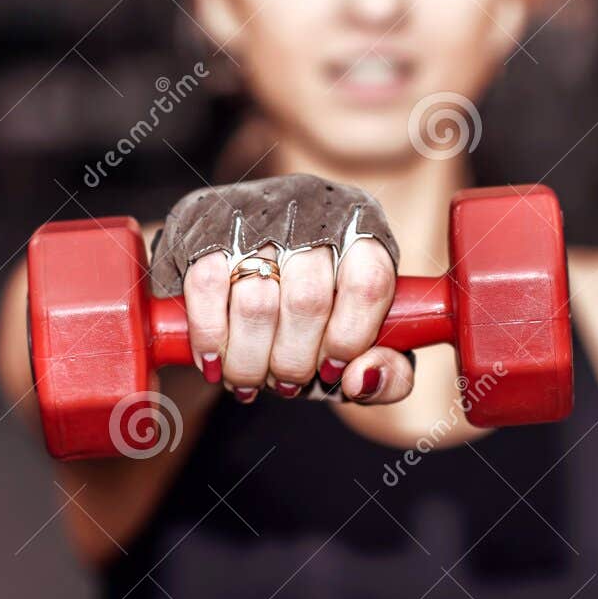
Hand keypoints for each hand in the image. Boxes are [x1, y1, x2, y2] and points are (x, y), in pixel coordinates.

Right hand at [183, 234, 415, 404]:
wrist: (252, 259)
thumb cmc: (325, 315)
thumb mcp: (369, 344)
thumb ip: (390, 373)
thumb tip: (360, 380)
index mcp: (365, 233)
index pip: (368, 283)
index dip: (349, 338)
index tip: (331, 371)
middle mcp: (313, 213)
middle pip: (307, 300)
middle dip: (292, 362)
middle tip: (284, 385)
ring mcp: (257, 215)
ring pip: (255, 301)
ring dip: (249, 360)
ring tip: (249, 382)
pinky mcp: (206, 224)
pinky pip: (206, 286)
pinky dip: (209, 336)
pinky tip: (213, 362)